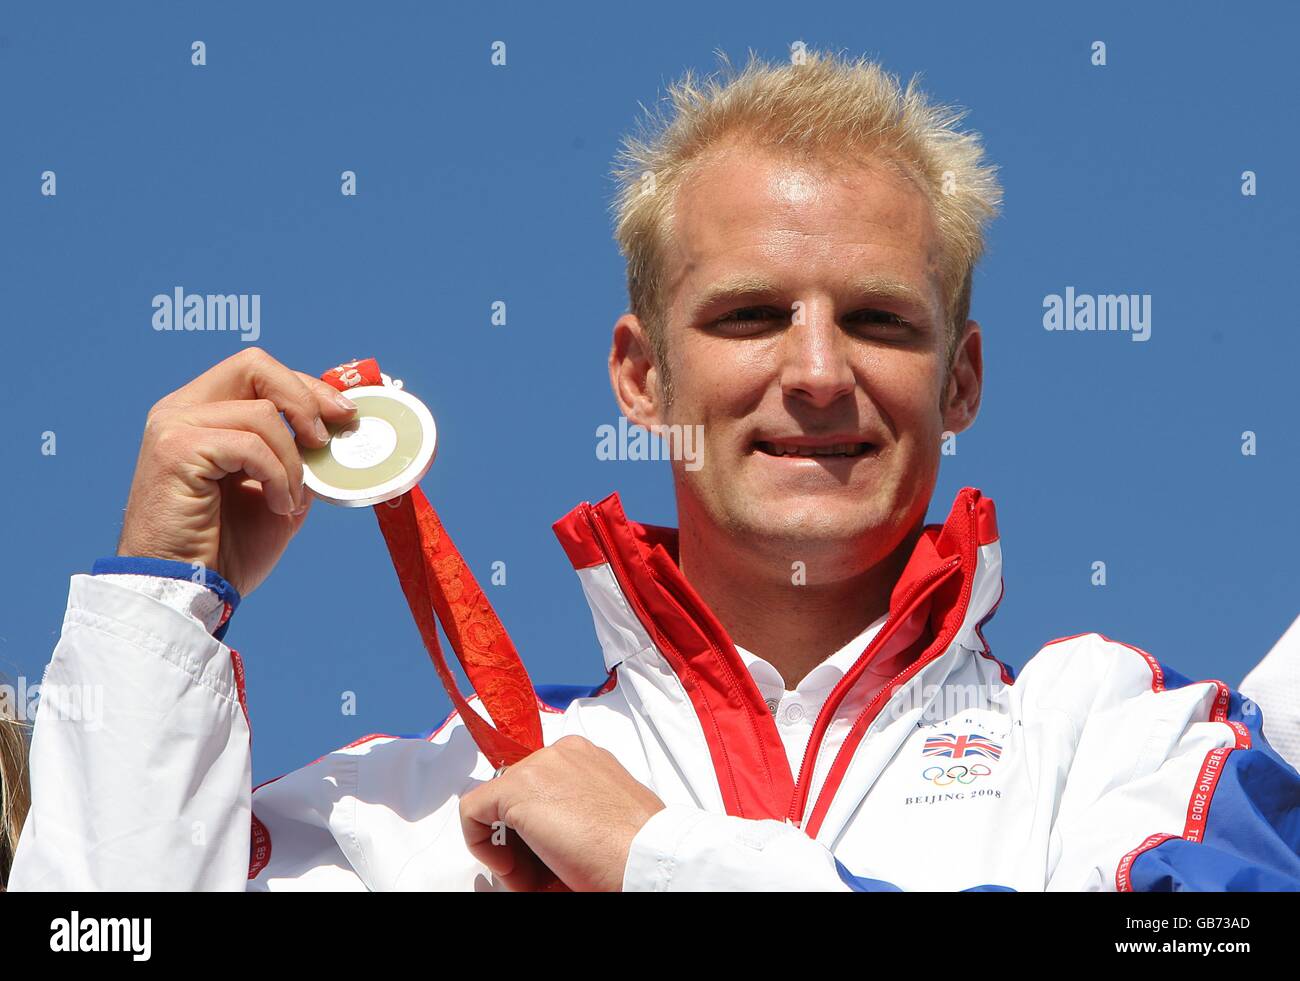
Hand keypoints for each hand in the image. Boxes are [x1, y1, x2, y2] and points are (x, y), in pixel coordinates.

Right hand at [117, 347, 357, 595]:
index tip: (344, 414)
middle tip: (325, 440)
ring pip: (262, 413)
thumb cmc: (226, 550)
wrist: (188, 591)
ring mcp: (173, 426)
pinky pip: (249, 445)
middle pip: (254, 365)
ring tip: (288, 500)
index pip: (257, 372)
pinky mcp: (175, 449)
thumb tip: (338, 431)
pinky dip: (276, 476)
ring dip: (291, 461)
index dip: (306, 387)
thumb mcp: (278, 493)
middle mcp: (180, 410)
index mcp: (201, 415)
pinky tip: (276, 505)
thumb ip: (297, 458)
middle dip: (304, 398)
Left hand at [459, 735, 665, 891]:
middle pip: (518, 797)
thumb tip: (551, 834)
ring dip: (510, 849)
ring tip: (535, 879)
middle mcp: (560, 752)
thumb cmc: (635, 845)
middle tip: (540, 875)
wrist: (645, 856)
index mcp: (583, 755)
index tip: (550, 856)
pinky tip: (510, 870)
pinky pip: (473, 812)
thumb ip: (577, 807)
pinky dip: (481, 844)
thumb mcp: (606, 812)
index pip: (540, 787)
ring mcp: (537, 767)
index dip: (538, 828)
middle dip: (523, 841)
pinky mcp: (515, 789)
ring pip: (498, 808)